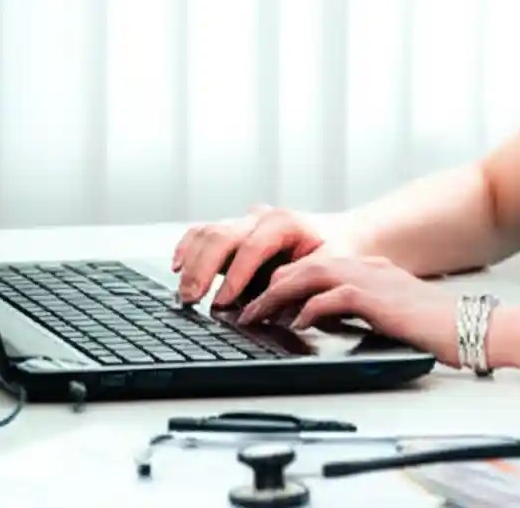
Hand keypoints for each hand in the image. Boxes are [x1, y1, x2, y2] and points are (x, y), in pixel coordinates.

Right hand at [172, 204, 356, 305]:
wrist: (342, 235)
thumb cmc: (337, 253)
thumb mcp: (330, 267)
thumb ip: (301, 279)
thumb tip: (270, 298)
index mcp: (286, 222)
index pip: (252, 248)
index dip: (234, 277)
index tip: (221, 303)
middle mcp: (261, 217)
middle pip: (221, 236)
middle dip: (202, 269)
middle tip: (191, 299)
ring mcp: (244, 221)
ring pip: (207, 232)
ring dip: (190, 262)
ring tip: (183, 293)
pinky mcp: (234, 230)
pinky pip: (202, 232)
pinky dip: (187, 247)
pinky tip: (177, 266)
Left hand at [237, 255, 459, 366]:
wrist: (470, 328)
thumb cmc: (433, 329)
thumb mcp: (386, 315)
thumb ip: (355, 311)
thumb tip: (316, 320)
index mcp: (368, 268)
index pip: (314, 265)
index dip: (281, 280)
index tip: (257, 298)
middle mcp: (366, 266)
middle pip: (304, 265)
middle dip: (268, 285)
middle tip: (243, 306)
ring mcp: (372, 278)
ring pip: (311, 274)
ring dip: (278, 294)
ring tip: (255, 314)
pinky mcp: (378, 297)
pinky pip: (333, 296)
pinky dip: (310, 308)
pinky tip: (297, 322)